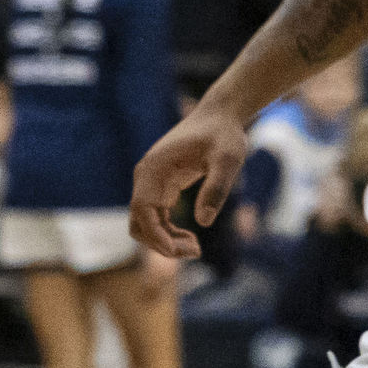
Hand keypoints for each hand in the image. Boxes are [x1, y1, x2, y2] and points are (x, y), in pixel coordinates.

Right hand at [130, 105, 249, 259]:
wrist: (219, 117)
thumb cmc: (224, 134)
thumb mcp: (228, 159)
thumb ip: (217, 187)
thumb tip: (205, 221)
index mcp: (155, 168)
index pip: (142, 209)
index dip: (155, 234)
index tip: (177, 250)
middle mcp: (147, 177)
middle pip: (139, 222)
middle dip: (160, 243)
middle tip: (194, 251)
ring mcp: (152, 183)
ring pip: (146, 224)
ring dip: (165, 242)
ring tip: (195, 249)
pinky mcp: (162, 188)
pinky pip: (157, 219)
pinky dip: (169, 233)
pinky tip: (192, 238)